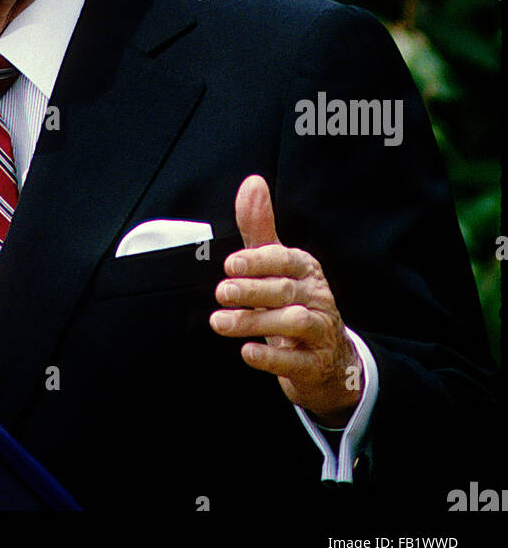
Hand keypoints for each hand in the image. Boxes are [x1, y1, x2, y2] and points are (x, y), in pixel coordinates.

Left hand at [209, 175, 362, 425]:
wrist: (327, 358)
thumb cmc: (292, 301)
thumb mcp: (275, 265)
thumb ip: (259, 228)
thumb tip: (251, 182)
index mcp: (305, 268)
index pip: (285, 259)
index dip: (258, 261)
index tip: (229, 265)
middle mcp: (318, 296)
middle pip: (285, 290)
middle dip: (251, 290)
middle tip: (220, 292)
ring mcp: (322, 331)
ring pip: (293, 322)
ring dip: (254, 322)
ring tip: (220, 323)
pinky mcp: (318, 364)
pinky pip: (298, 361)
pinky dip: (272, 358)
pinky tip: (247, 352)